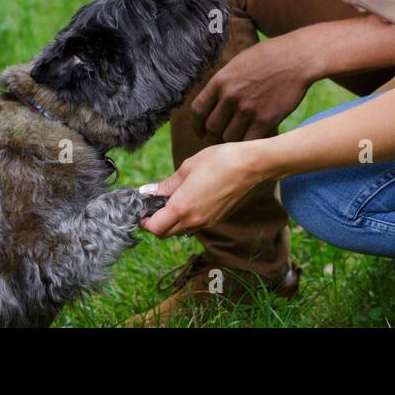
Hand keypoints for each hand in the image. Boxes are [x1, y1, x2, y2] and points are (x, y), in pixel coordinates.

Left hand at [138, 142, 266, 237]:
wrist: (252, 165)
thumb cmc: (220, 160)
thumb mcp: (187, 167)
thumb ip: (166, 184)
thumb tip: (148, 192)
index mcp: (182, 207)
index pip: (154, 227)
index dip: (144, 220)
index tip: (142, 207)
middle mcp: (194, 221)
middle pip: (165, 233)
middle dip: (155, 223)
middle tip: (154, 204)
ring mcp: (207, 222)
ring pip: (180, 230)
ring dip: (171, 221)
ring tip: (172, 200)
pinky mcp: (217, 219)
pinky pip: (195, 225)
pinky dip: (186, 218)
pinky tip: (190, 199)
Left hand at [189, 36, 313, 141]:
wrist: (299, 58)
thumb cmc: (271, 56)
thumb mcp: (240, 62)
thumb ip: (225, 82)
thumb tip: (215, 100)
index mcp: (221, 80)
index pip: (198, 110)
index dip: (197, 125)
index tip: (201, 131)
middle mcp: (231, 96)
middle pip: (212, 127)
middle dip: (215, 135)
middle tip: (222, 137)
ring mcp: (248, 109)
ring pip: (229, 138)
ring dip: (232, 141)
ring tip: (239, 140)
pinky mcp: (266, 119)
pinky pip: (250, 141)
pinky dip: (250, 144)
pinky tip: (254, 141)